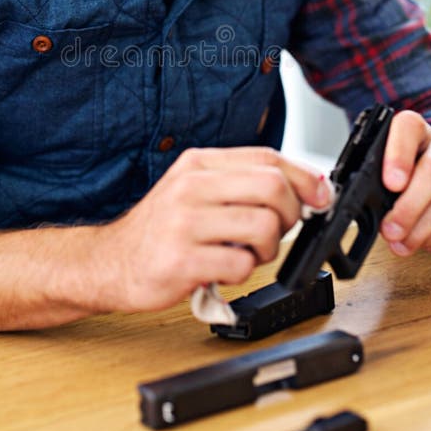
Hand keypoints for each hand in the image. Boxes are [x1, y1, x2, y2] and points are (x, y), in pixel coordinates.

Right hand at [95, 146, 330, 312]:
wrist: (110, 261)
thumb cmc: (161, 229)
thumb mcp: (194, 191)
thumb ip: (241, 185)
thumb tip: (307, 189)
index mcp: (198, 164)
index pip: (267, 157)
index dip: (305, 177)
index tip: (321, 196)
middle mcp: (191, 186)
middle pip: (273, 188)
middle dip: (290, 215)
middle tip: (276, 232)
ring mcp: (184, 222)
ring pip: (264, 227)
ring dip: (268, 249)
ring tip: (246, 253)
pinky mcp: (181, 260)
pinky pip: (241, 265)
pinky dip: (243, 272)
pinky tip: (224, 269)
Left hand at [380, 111, 430, 255]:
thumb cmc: (407, 173)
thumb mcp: (386, 167)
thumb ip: (376, 177)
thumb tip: (367, 205)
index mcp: (418, 129)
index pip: (409, 128)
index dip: (399, 156)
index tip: (391, 184)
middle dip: (410, 206)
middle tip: (391, 229)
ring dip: (423, 227)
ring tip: (402, 242)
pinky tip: (423, 241)